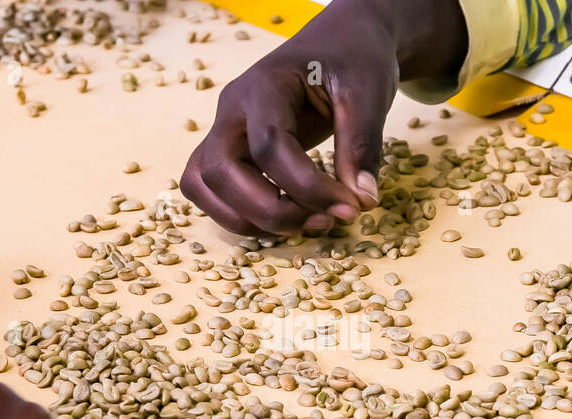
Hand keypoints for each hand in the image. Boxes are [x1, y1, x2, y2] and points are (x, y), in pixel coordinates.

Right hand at [181, 0, 465, 235]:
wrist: (339, 41)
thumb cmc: (351, 60)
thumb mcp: (368, 93)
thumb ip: (362, 146)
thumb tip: (362, 201)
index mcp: (264, 85)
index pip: (269, 146)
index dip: (308, 187)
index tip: (351, 206)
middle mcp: (232, 108)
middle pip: (221, 171)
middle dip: (271, 210)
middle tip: (324, 221)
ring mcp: (223, 129)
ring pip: (203, 184)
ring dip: (249, 219)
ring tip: (306, 224)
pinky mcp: (227, 148)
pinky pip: (208, 189)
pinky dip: (238, 215)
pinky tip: (284, 218)